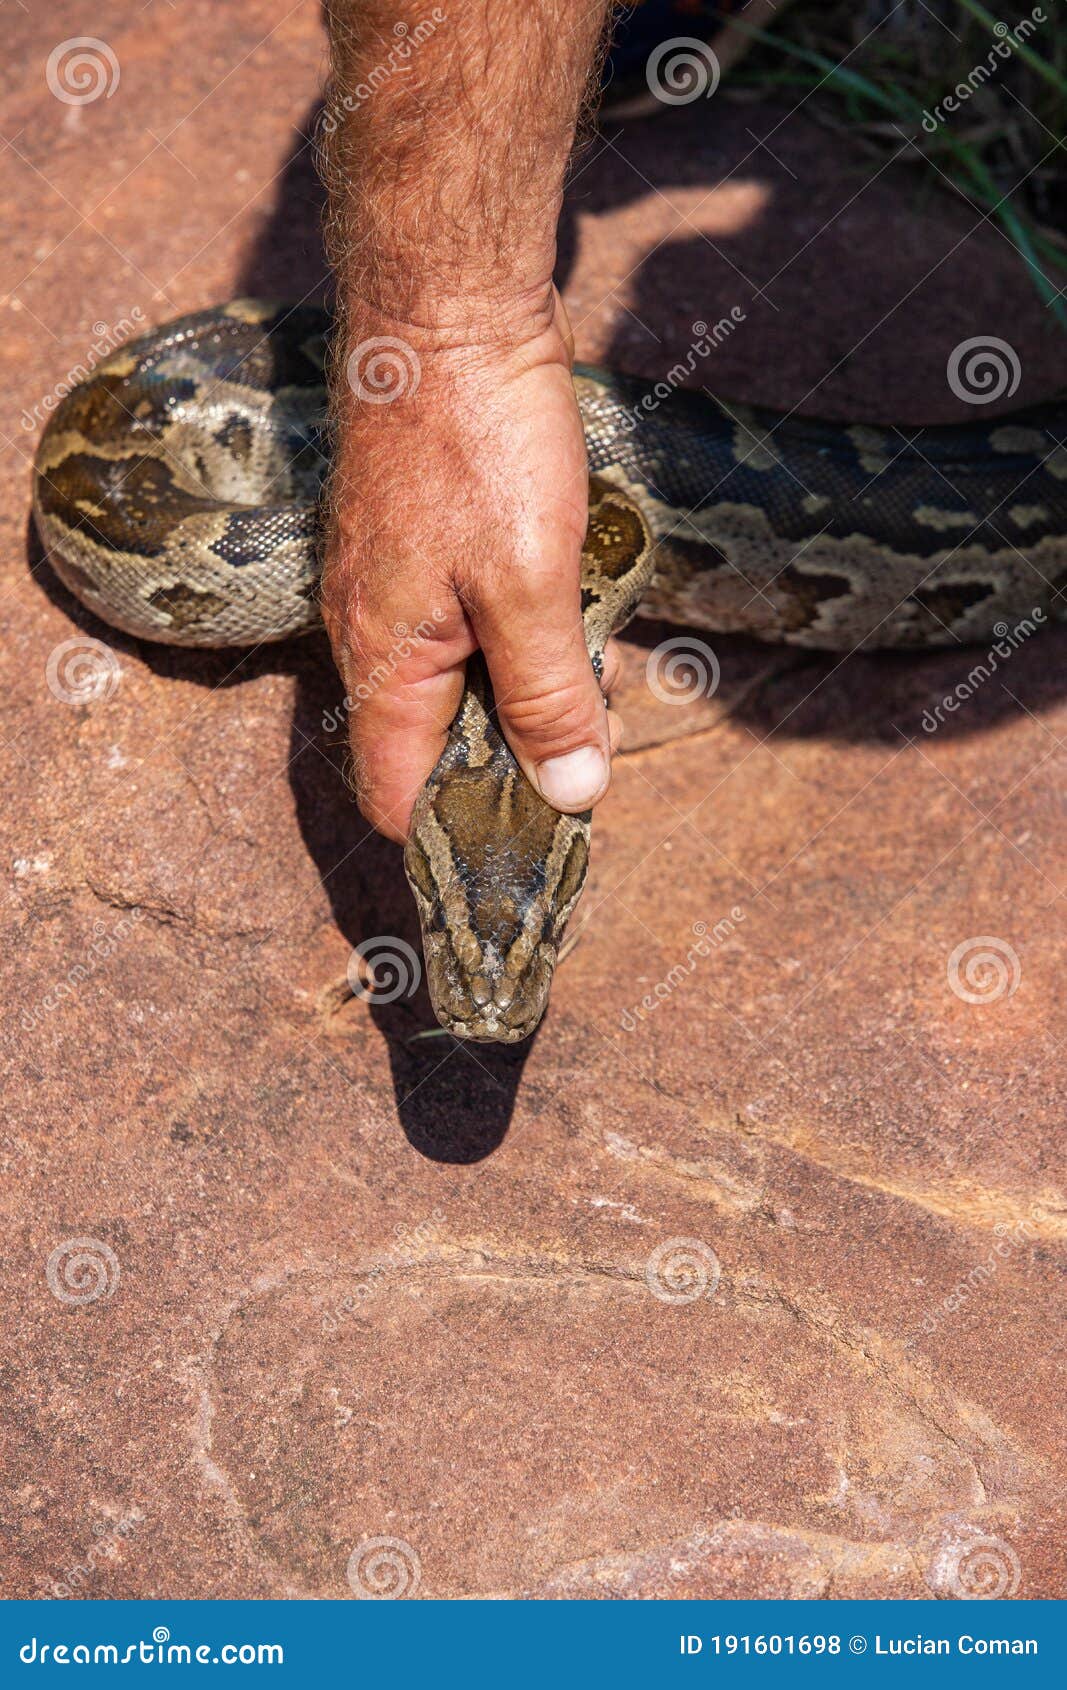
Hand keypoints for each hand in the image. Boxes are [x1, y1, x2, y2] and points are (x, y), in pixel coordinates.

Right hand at [321, 287, 620, 842]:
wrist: (450, 302)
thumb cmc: (481, 439)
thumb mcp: (530, 585)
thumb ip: (548, 695)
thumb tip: (570, 794)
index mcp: (380, 660)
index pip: (393, 795)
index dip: (457, 832)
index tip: (532, 844)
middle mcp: (370, 632)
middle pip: (426, 747)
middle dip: (501, 769)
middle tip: (586, 770)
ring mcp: (393, 585)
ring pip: (450, 685)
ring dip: (517, 703)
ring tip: (592, 706)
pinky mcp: (424, 543)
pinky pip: (463, 628)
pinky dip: (513, 647)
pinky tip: (569, 633)